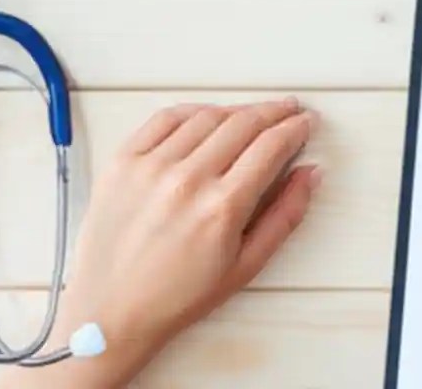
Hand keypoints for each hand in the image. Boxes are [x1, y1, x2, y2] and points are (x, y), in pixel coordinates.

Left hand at [3, 97, 320, 387]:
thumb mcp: (246, 266)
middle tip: (288, 110)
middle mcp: (187, 180)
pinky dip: (193, 111)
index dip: (295, 128)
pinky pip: (164, 119)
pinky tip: (207, 115)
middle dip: (274, 112)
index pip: (270, 146)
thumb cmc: (176, 297)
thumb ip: (285, 215)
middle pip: (243, 123)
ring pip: (207, 116)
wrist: (111, 312)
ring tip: (251, 116)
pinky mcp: (123, 162)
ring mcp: (151, 166)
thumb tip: (310, 174)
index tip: (305, 122)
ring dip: (237, 110)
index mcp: (222, 208)